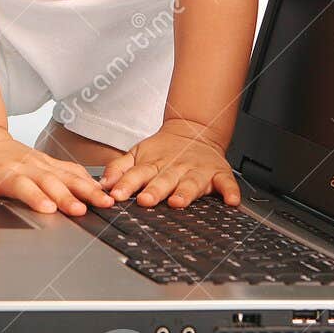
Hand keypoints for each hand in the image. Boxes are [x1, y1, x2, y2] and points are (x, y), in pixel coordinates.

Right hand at [0, 137, 116, 215]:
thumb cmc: (11, 159)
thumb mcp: (43, 163)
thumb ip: (67, 175)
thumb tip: (98, 189)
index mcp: (41, 166)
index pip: (69, 178)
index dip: (88, 190)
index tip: (105, 202)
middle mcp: (24, 168)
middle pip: (48, 182)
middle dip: (66, 196)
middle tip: (80, 210)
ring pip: (18, 184)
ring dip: (33, 196)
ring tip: (45, 208)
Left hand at [99, 121, 241, 208]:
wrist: (194, 130)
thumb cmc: (163, 149)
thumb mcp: (137, 153)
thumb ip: (119, 168)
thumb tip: (103, 183)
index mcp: (154, 164)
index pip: (137, 174)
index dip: (127, 184)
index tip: (118, 194)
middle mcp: (175, 167)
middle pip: (164, 180)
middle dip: (154, 190)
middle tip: (145, 200)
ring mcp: (198, 170)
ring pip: (191, 183)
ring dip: (186, 192)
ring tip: (179, 201)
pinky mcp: (218, 174)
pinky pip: (226, 183)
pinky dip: (230, 192)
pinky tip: (231, 201)